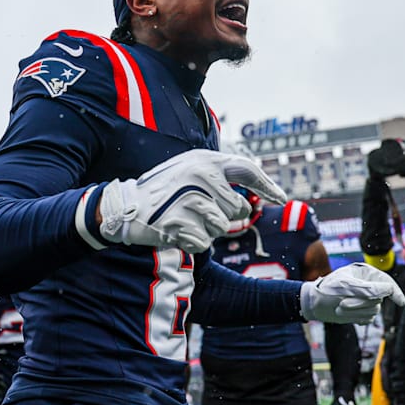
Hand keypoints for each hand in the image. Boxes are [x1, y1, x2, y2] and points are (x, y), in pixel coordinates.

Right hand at [97, 149, 284, 252]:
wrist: (123, 207)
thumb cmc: (162, 192)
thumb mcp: (189, 172)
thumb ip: (218, 177)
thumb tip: (252, 198)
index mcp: (204, 160)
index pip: (246, 170)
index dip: (268, 185)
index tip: (282, 198)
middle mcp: (200, 176)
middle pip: (238, 209)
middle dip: (223, 217)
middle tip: (197, 212)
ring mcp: (189, 199)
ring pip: (221, 229)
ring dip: (206, 231)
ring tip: (183, 219)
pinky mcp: (179, 223)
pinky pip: (203, 244)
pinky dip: (191, 243)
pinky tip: (175, 232)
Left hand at [300, 263, 404, 323]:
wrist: (313, 304)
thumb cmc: (326, 290)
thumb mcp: (344, 286)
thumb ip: (366, 288)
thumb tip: (388, 289)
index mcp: (366, 273)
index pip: (386, 283)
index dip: (395, 293)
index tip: (401, 303)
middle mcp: (368, 285)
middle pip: (378, 299)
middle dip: (360, 303)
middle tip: (341, 304)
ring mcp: (366, 299)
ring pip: (374, 310)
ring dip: (356, 311)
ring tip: (339, 308)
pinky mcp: (362, 311)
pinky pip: (368, 318)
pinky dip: (356, 318)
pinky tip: (346, 314)